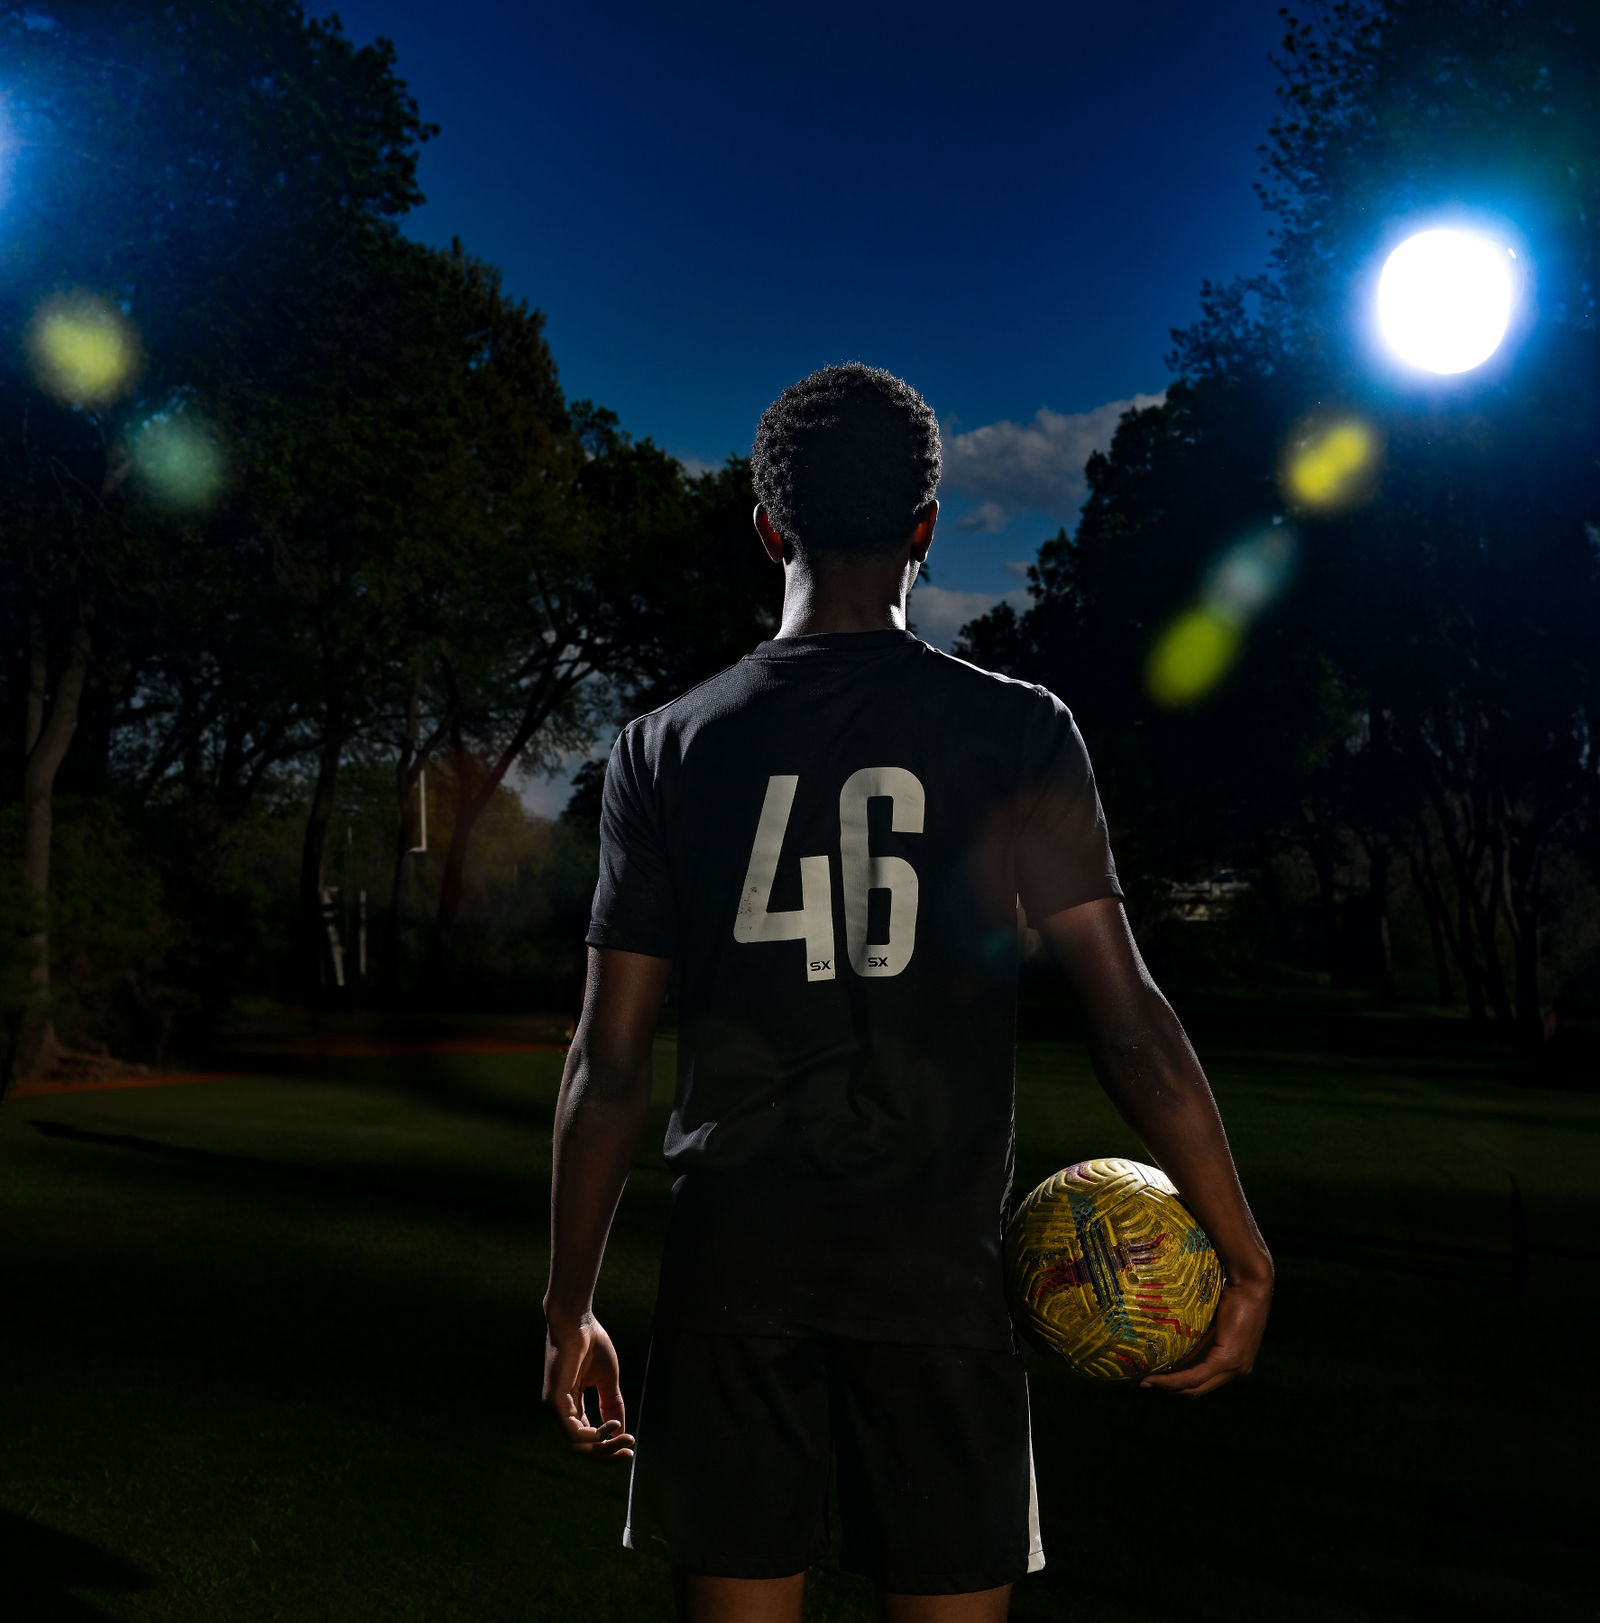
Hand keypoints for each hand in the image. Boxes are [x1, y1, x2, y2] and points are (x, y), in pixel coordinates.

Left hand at [541, 1310, 634, 1459]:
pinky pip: (572, 1431)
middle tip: (629, 1453)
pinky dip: (594, 1435)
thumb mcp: (607, 1379)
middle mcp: (560, 1410)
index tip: (630, 1447)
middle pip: (581, 1447)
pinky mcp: (554, 1401)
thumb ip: (612, 1404)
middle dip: (607, 1454)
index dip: (608, 1446)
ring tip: (625, 1438)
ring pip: (577, 1444)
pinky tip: (611, 1426)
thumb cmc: (591, 1344)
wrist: (578, 1320)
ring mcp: (555, 1407)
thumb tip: (622, 1432)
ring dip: (604, 1446)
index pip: (587, 1437)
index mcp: (572, 1405)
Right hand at [1140, 1274, 1270, 1397]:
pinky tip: (1156, 1378)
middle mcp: (1238, 1370)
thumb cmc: (1233, 1295)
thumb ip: (1198, 1341)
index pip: (1205, 1382)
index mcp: (1236, 1362)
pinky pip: (1195, 1376)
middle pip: (1199, 1390)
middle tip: (1146, 1384)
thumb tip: (1174, 1352)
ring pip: (1195, 1386)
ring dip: (1168, 1387)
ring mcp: (1235, 1367)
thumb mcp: (1213, 1323)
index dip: (1181, 1385)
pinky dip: (1173, 1379)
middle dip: (1172, 1390)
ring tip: (1145, 1383)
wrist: (1249, 1284)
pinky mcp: (1228, 1359)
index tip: (1157, 1380)